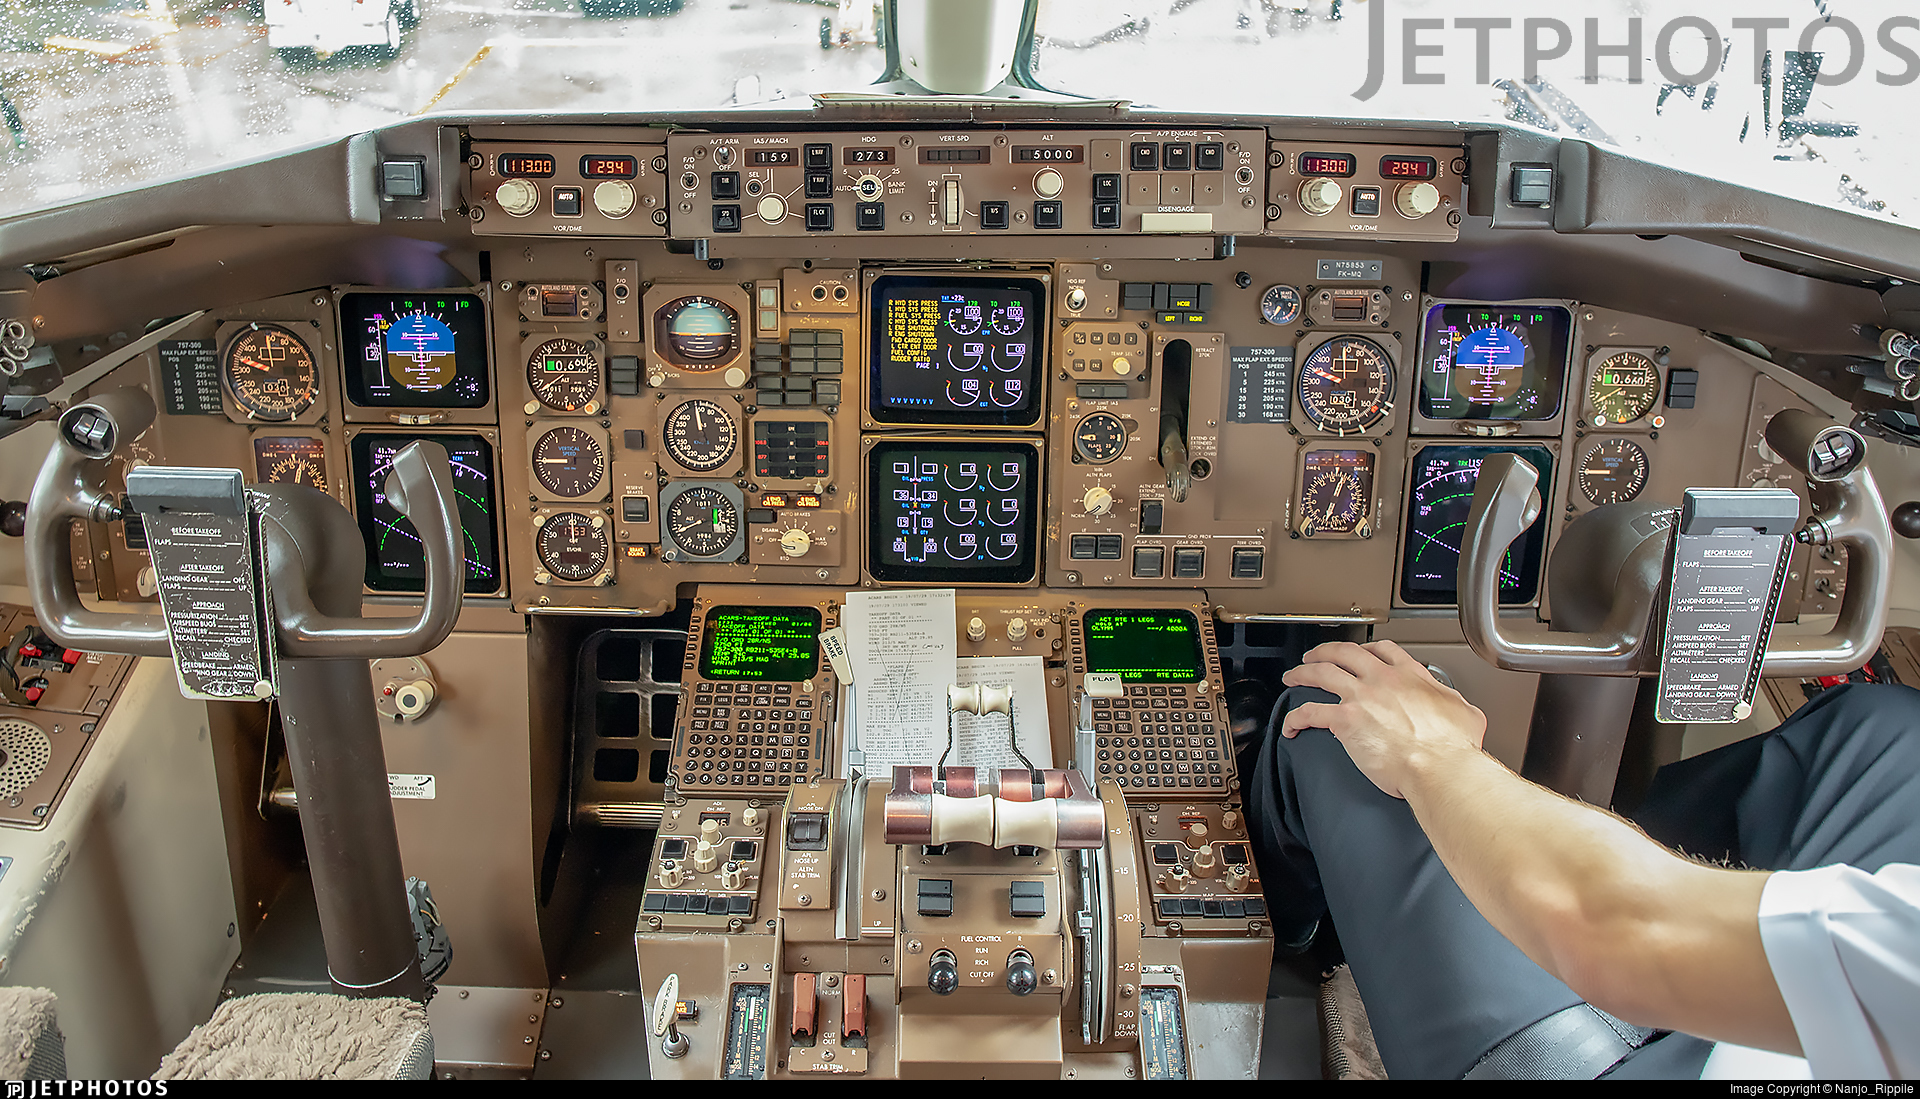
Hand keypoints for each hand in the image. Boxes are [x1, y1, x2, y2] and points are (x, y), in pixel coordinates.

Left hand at [1279, 640, 1486, 798]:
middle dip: (1325, 651)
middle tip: (1315, 656)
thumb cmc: (1453, 748)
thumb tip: (1457, 708)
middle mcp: (1382, 680)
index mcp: (1410, 676)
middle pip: (1345, 653)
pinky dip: (1295, 717)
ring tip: (1293, 677)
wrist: (1439, 767)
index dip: (1367, 649)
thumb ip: (1453, 702)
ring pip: (1321, 673)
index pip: (1383, 650)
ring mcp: (1362, 697)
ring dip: (1302, 673)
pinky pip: (1310, 713)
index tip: (1360, 653)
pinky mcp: (1345, 721)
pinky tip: (1291, 725)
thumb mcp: (1466, 713)